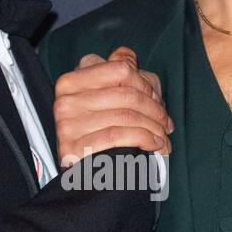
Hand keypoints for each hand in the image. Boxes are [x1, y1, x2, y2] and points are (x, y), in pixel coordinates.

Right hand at [53, 45, 173, 166]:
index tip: (156, 100)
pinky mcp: (72, 147)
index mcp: (72, 80)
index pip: (120, 69)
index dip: (145, 84)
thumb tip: (127, 55)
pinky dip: (144, 139)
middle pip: (127, 93)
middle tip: (165, 122)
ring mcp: (66, 123)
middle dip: (154, 109)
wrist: (87, 175)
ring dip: (154, 127)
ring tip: (163, 136)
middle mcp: (65, 99)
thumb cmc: (103, 133)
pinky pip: (118, 135)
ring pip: (126, 115)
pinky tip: (154, 144)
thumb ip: (122, 73)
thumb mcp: (114, 98)